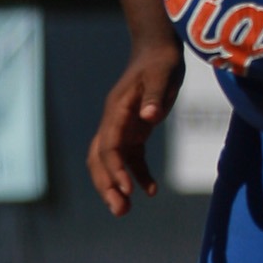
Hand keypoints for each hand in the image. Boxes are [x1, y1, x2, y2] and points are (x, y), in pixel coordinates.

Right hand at [86, 44, 183, 216]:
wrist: (157, 50)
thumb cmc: (161, 61)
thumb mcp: (163, 74)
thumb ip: (156, 95)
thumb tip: (150, 117)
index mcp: (116, 112)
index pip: (108, 147)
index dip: (115, 169)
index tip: (126, 189)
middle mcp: (112, 124)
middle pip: (100, 161)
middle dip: (107, 186)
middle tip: (120, 212)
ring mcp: (121, 129)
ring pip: (109, 164)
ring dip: (114, 187)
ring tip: (125, 211)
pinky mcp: (133, 132)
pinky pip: (130, 160)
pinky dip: (137, 176)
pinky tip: (151, 191)